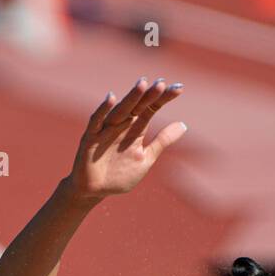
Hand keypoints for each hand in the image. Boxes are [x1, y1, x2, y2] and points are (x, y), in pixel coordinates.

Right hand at [66, 77, 186, 200]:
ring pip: (120, 111)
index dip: (164, 98)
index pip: (151, 108)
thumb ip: (162, 141)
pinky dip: (103, 110)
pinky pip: (96, 122)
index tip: (179, 88)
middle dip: (149, 95)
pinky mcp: (91, 138)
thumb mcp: (146, 158)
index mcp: (136, 128)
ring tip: (142, 84)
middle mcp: (122, 125)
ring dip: (131, 98)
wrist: (95, 192)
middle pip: (137, 106)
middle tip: (161, 83)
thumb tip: (184, 125)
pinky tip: (111, 98)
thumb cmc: (119, 175)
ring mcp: (106, 130)